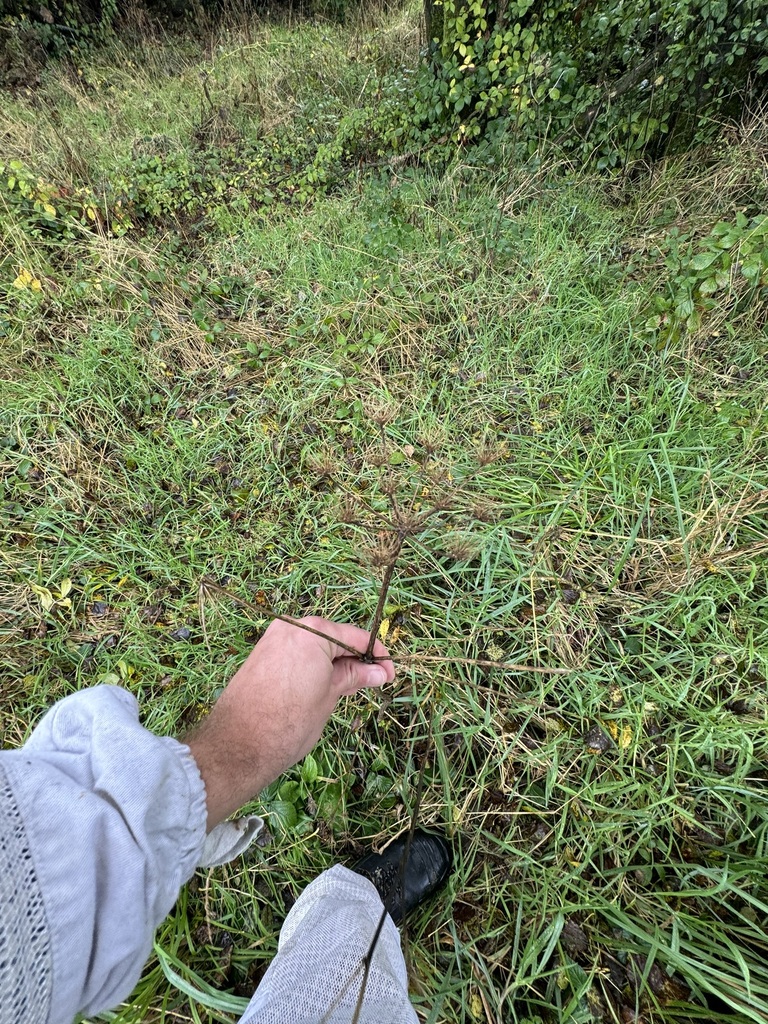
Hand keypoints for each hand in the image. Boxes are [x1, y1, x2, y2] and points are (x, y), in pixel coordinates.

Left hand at [185, 617, 394, 829]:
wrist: (238, 745)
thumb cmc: (288, 722)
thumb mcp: (330, 697)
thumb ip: (353, 677)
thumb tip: (378, 672)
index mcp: (313, 631)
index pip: (356, 637)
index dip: (377, 657)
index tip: (388, 675)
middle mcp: (291, 626)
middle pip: (334, 638)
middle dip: (354, 660)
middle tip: (371, 684)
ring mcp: (273, 638)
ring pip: (315, 646)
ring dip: (333, 664)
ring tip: (347, 691)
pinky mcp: (261, 654)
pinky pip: (297, 653)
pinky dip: (313, 666)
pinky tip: (321, 688)